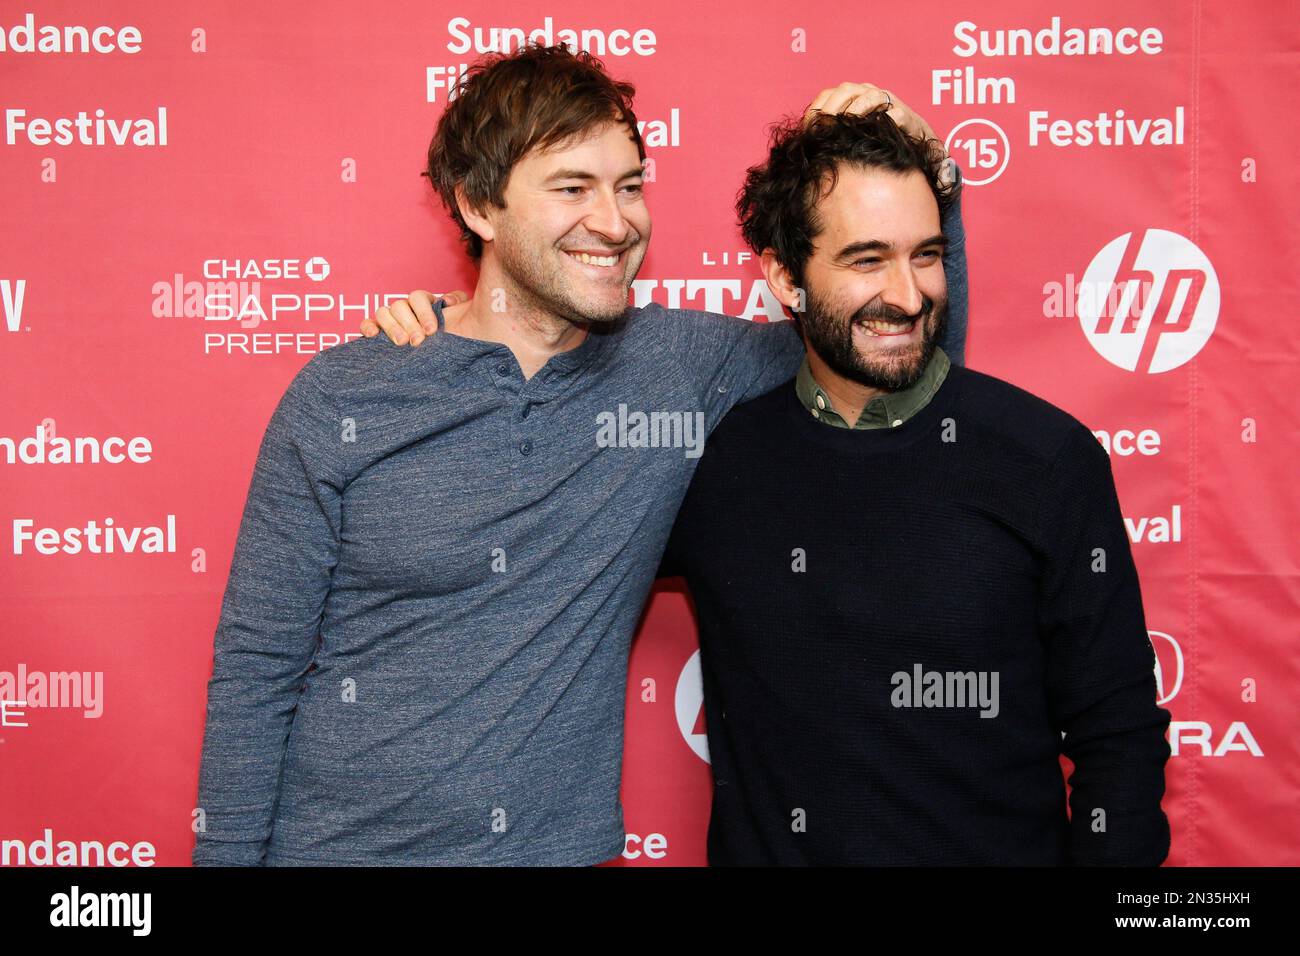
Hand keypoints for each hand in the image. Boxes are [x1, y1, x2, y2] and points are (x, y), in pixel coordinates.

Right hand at [359, 289, 469, 345]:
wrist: (458, 362)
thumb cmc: (463, 336)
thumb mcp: (468, 315)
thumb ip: (459, 301)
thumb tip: (448, 300)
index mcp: (426, 304)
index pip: (417, 298)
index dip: (423, 312)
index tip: (432, 330)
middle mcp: (409, 312)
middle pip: (399, 306)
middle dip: (408, 323)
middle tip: (418, 341)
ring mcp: (394, 323)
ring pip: (383, 313)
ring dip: (391, 327)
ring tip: (401, 342)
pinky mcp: (382, 337)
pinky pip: (368, 326)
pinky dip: (368, 328)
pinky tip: (373, 336)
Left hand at [804, 82, 939, 148]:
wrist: (909, 142)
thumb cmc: (873, 137)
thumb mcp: (847, 134)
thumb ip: (828, 133)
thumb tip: (806, 142)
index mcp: (850, 96)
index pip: (828, 95)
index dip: (817, 110)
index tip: (808, 129)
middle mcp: (868, 93)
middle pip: (847, 90)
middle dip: (833, 108)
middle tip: (825, 127)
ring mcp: (888, 102)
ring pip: (871, 97)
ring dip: (857, 110)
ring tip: (846, 126)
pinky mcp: (905, 115)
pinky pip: (896, 114)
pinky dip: (885, 122)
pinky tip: (874, 135)